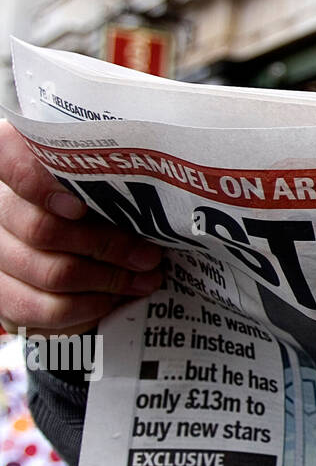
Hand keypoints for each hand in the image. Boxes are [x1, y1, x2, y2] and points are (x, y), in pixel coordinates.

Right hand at [0, 120, 163, 335]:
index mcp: (17, 163)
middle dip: (107, 246)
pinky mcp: (2, 295)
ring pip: (51, 273)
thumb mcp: (107, 184)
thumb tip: (151, 203)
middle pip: (43, 229)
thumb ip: (111, 181)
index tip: (80, 205)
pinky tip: (112, 298)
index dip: (39, 183)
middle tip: (149, 256)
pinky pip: (44, 308)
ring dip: (108, 280)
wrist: (80, 255)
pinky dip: (88, 305)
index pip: (10, 157)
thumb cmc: (102, 207)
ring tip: (143, 279)